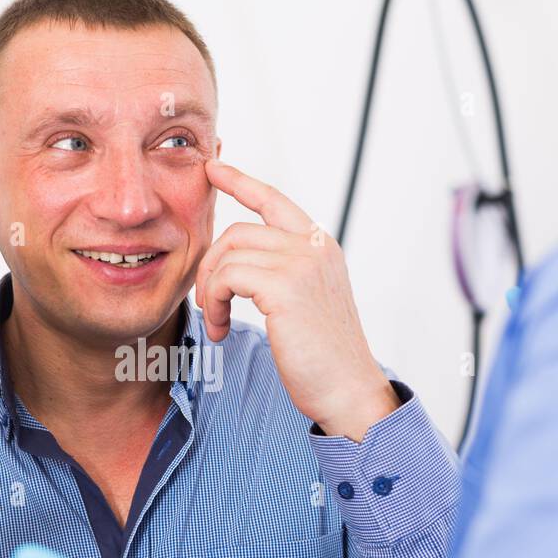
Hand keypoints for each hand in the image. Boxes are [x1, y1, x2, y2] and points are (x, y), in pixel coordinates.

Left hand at [197, 160, 399, 439]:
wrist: (348, 391)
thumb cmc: (323, 358)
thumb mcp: (305, 303)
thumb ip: (283, 274)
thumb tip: (239, 265)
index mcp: (320, 246)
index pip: (274, 199)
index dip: (240, 180)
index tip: (212, 167)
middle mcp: (314, 246)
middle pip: (238, 231)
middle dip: (210, 266)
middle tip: (209, 305)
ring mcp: (302, 263)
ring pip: (228, 253)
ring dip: (210, 290)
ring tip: (217, 321)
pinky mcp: (285, 286)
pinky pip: (228, 277)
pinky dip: (215, 303)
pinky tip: (223, 330)